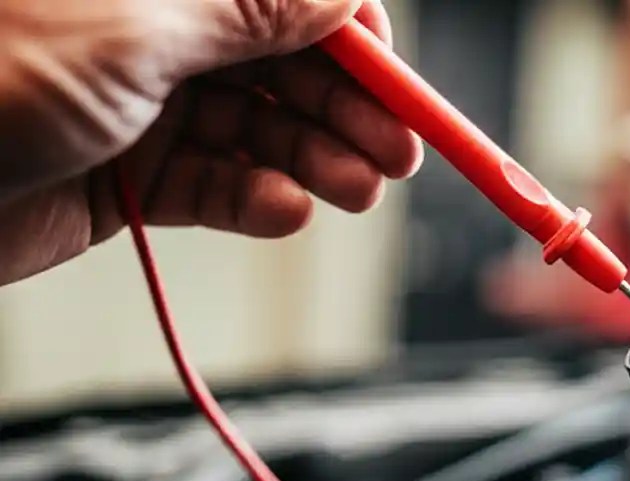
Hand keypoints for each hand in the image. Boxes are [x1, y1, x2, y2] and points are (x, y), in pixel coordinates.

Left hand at [0, 0, 422, 286]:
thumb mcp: (137, 28)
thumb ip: (252, 10)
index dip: (347, 31)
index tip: (395, 80)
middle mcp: (155, 28)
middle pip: (282, 63)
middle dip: (346, 109)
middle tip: (399, 156)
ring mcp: (143, 101)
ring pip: (259, 129)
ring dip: (315, 160)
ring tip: (356, 190)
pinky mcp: (128, 173)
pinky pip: (214, 184)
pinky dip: (256, 199)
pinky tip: (286, 209)